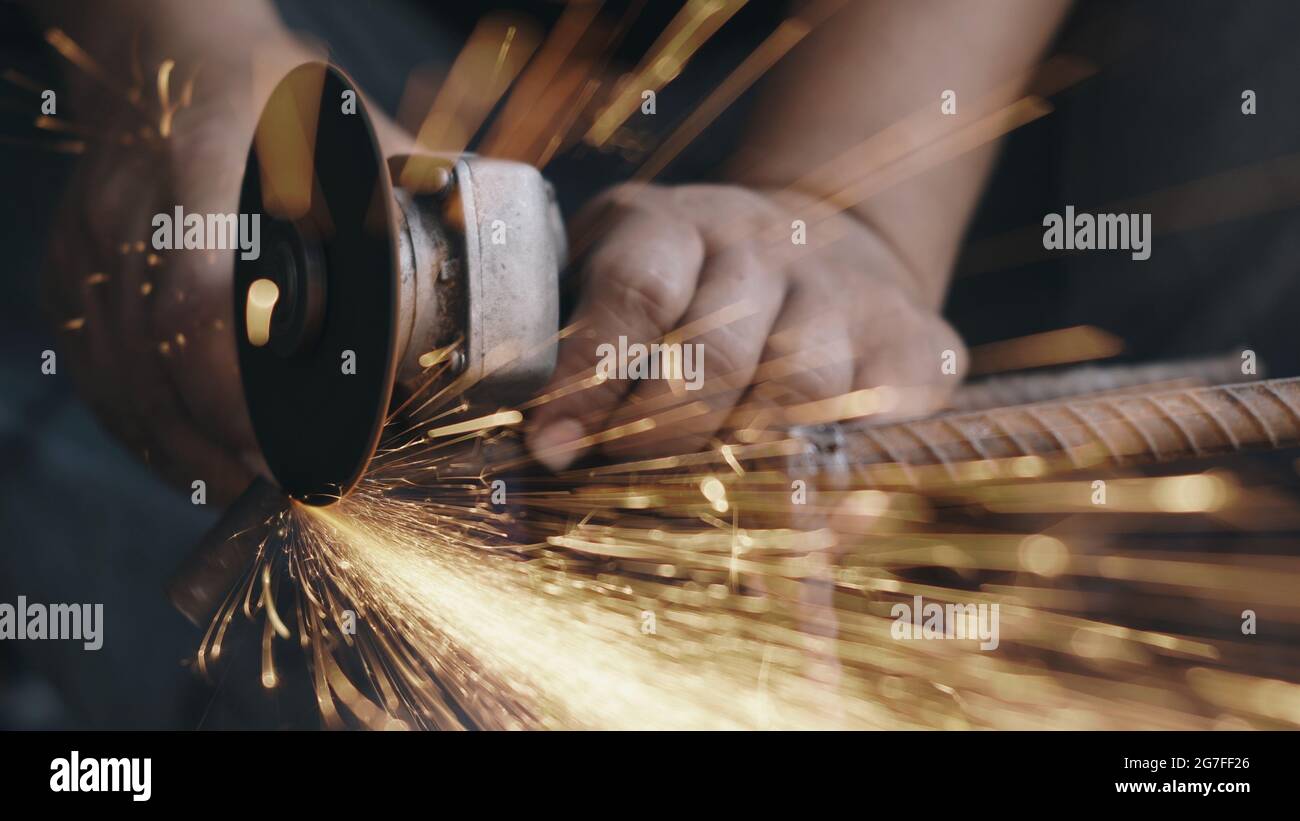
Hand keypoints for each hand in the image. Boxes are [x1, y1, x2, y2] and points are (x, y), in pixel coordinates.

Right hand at [42, 28, 407, 502]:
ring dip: (180, 446)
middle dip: (218, 439)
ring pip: (120, 378)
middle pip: (155, 359)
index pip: (199, 300)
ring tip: (242, 482)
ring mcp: (87, 245)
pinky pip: (94, 371)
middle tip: (279, 483)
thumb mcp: (340, 129)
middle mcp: (130, 210)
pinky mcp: (67, 274)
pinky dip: (139, 424)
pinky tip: (186, 452)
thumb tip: (474, 277)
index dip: (236, 391)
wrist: (164, 57)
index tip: (285, 446)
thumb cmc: (265, 96)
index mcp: (202, 166)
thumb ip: (397, 200)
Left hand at [525, 183, 966, 470]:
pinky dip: (840, 486)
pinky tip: (801, 520)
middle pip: (719, 354)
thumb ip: (584, 330)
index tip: (554, 448)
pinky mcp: (917, 343)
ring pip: (800, 390)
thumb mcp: (625, 267)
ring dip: (741, 461)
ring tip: (703, 499)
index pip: (637, 290)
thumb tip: (543, 443)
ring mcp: (852, 293)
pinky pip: (882, 425)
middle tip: (625, 478)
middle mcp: (774, 247)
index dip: (589, 378)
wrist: (827, 231)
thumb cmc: (695, 278)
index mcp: (684, 223)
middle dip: (659, 435)